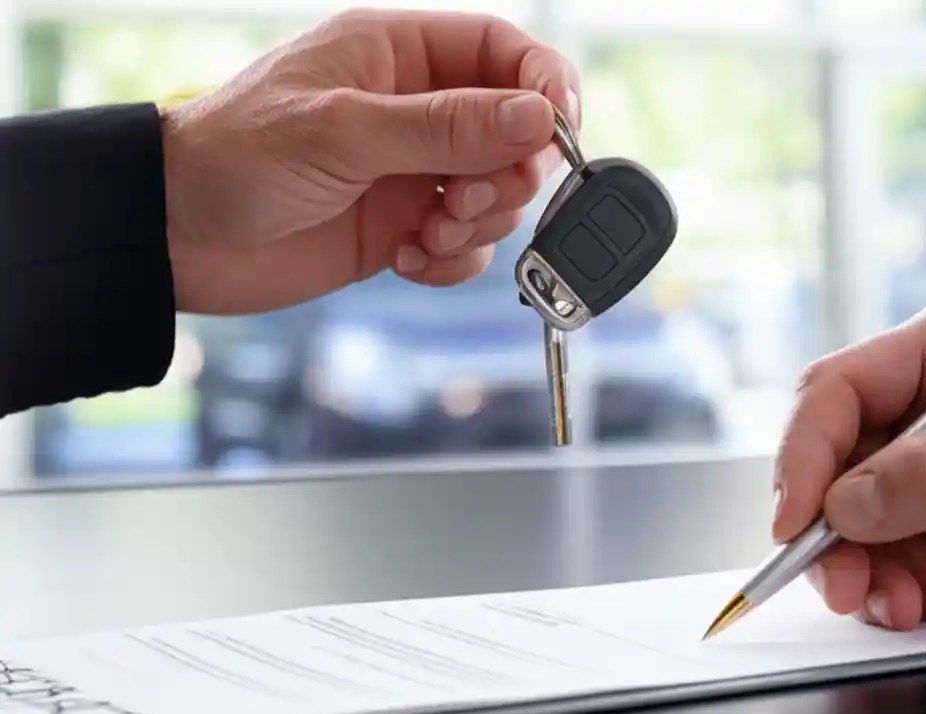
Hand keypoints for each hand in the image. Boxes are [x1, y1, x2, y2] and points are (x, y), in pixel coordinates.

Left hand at [160, 10, 579, 313]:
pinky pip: (464, 245)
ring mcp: (411, 171)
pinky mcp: (403, 226)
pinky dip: (451, 260)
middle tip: (466, 198)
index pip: (502, 52)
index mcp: (398, 54)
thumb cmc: (235, 157)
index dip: (544, 85)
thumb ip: (445, 126)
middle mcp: (413, 110)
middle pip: (513, 130)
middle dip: (507, 172)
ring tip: (426, 233)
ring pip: (495, 193)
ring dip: (476, 223)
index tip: (561, 131)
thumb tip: (536, 116)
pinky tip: (406, 259)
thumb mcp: (343, 130)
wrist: (175, 238)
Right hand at [773, 294, 925, 629]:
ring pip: (854, 524)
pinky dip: (901, 591)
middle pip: (833, 464)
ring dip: (865, 572)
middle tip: (842, 584)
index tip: (797, 520)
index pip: (839, 392)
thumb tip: (843, 505)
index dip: (806, 454)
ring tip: (900, 606)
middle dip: (829, 530)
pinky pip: (892, 562)